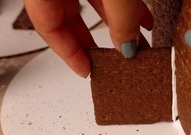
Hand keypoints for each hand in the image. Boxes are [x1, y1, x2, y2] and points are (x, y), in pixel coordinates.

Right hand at [24, 0, 152, 77]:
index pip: (47, 25)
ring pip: (91, 4)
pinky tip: (144, 20)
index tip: (87, 71)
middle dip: (95, 43)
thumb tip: (128, 48)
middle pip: (68, 18)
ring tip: (138, 45)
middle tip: (113, 63)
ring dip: (117, 25)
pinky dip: (125, 7)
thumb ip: (121, 18)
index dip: (67, 52)